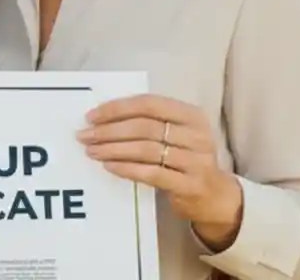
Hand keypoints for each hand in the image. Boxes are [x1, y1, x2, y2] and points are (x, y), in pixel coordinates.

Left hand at [77, 94, 243, 251]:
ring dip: (113, 149)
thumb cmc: (186, 158)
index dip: (118, 108)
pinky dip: (126, 168)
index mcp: (191, 115)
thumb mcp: (176, 134)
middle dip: (109, 130)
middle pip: (144, 127)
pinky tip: (109, 166)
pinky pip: (151, 173)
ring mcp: (196, 160)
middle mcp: (197, 135)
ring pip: (146, 150)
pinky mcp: (190, 185)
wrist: (215, 195)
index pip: (149, 104)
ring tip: (92, 151)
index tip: (92, 116)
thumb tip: (103, 118)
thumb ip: (149, 123)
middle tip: (85, 135)